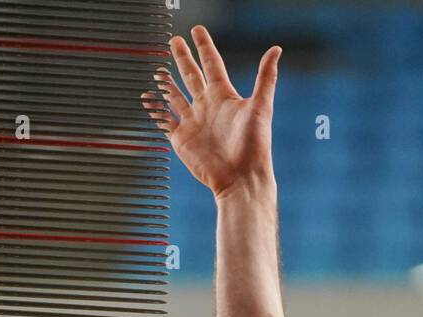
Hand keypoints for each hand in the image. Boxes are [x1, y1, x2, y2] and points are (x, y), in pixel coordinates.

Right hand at [142, 25, 279, 199]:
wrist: (241, 179)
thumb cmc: (254, 146)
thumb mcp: (261, 107)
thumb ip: (266, 77)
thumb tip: (276, 49)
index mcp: (224, 96)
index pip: (211, 64)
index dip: (204, 46)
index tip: (197, 30)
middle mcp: (207, 106)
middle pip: (191, 75)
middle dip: (183, 57)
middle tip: (174, 40)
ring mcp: (193, 122)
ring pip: (176, 95)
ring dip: (167, 82)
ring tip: (158, 68)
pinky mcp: (182, 138)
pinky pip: (164, 119)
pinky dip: (154, 108)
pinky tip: (146, 97)